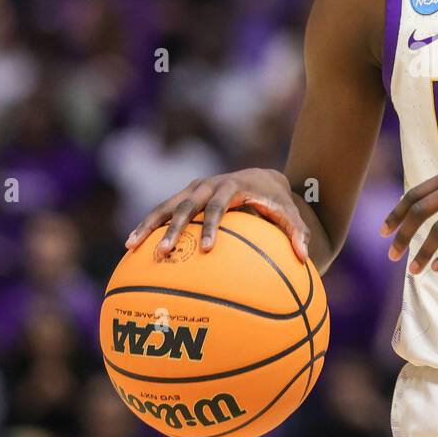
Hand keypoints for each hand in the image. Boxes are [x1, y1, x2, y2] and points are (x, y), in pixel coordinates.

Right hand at [125, 168, 309, 260]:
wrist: (262, 178)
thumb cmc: (278, 202)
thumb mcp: (291, 214)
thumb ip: (298, 233)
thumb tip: (305, 258)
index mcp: (233, 187)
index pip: (221, 207)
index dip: (213, 226)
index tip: (209, 249)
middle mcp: (209, 185)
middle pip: (188, 206)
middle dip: (175, 229)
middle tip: (164, 253)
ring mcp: (193, 189)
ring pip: (167, 206)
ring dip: (150, 225)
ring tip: (132, 247)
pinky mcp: (184, 196)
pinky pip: (162, 211)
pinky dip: (147, 225)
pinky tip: (132, 246)